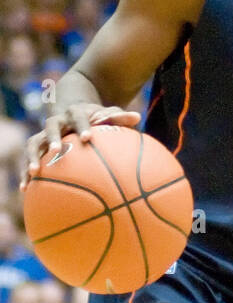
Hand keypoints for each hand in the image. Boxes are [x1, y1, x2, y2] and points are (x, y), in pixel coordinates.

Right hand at [22, 104, 140, 189]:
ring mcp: (44, 134)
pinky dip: (25, 173)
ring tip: (34, 172)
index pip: (78, 117)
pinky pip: (28, 159)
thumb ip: (120, 118)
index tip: (88, 138)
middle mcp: (56, 122)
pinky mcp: (37, 147)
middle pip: (50, 127)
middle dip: (53, 138)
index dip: (82, 126)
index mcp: (74, 113)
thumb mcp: (107, 116)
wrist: (72, 114)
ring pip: (33, 143)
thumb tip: (138, 117)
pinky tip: (25, 189)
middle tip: (57, 151)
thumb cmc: (96, 119)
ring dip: (32, 156)